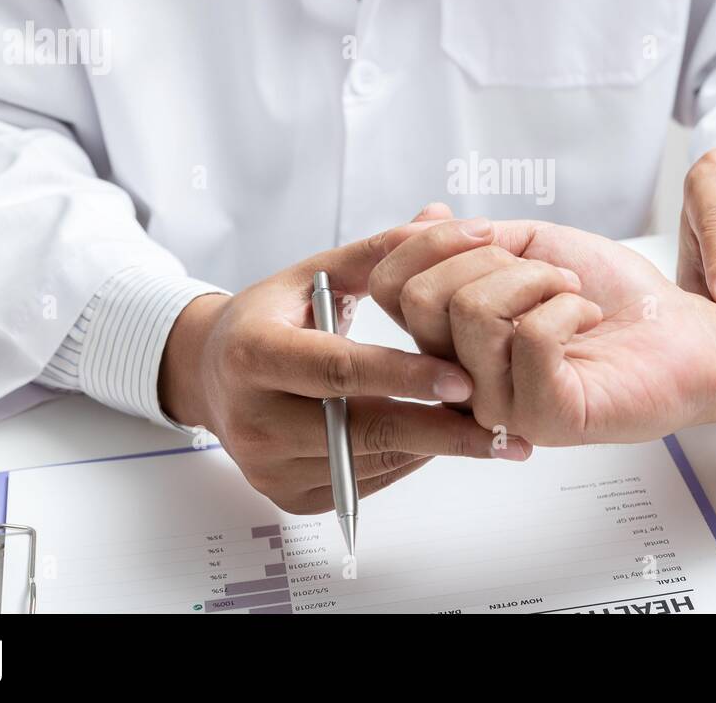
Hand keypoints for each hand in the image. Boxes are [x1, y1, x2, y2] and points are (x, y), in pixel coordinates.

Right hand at [158, 212, 530, 515]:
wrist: (211, 372)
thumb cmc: (275, 316)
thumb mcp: (318, 273)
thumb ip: (383, 250)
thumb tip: (445, 218)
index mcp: (254, 352)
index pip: (338, 369)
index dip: (403, 375)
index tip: (463, 380)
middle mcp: (252, 418)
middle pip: (361, 430)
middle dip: (440, 430)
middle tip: (504, 428)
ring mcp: (267, 466)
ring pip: (370, 462)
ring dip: (431, 446)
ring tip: (484, 430)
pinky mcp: (286, 497)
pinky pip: (364, 484)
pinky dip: (407, 461)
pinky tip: (436, 439)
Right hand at [368, 217, 715, 444]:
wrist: (679, 331)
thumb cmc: (609, 293)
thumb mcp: (528, 246)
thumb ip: (468, 239)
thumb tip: (421, 217)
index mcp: (447, 338)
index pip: (387, 286)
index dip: (425, 240)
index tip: (486, 230)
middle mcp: (459, 376)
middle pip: (417, 297)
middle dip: (486, 257)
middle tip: (542, 271)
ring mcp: (495, 403)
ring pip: (470, 310)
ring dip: (536, 278)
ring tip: (571, 293)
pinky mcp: (541, 416)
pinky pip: (528, 338)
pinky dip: (567, 306)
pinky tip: (587, 318)